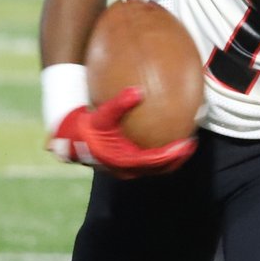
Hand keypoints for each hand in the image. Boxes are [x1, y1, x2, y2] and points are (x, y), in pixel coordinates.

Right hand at [48, 87, 195, 176]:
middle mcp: (125, 169)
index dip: (172, 155)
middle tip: (189, 145)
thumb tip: (137, 91)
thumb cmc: (87, 125)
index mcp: (123, 160)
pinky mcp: (124, 164)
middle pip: (158, 169)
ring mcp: (125, 169)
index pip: (154, 161)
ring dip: (168, 160)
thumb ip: (119, 104)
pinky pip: (146, 162)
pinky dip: (158, 155)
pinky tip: (166, 138)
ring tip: (183, 146)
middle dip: (175, 160)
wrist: (70, 138)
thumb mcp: (102, 115)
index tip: (186, 144)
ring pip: (153, 168)